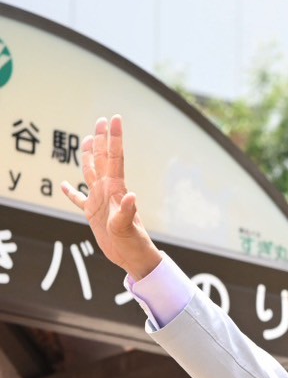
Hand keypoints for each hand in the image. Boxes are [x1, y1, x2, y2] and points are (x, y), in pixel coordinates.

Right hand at [60, 116, 161, 279]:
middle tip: (101, 120)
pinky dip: (71, 192)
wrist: (133, 257)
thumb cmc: (133, 243)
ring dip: (88, 157)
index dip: (114, 138)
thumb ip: (127, 213)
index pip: (115, 158)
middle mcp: (108, 191)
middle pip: (103, 159)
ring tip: (87, 140)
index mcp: (116, 189)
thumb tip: (132, 195)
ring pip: (91, 173)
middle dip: (102, 139)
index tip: (115, 119)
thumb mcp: (127, 228)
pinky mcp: (93, 214)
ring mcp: (100, 201)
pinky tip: (64, 185)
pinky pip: (79, 200)